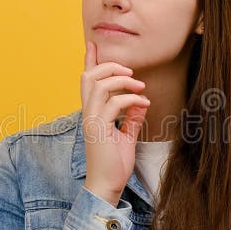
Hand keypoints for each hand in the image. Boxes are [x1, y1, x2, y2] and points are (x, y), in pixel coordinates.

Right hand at [80, 41, 149, 206]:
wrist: (107, 185)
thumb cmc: (114, 163)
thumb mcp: (126, 135)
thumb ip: (131, 117)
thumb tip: (141, 101)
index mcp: (92, 113)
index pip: (87, 81)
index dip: (89, 61)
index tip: (93, 44)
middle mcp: (88, 113)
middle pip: (89, 76)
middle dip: (109, 66)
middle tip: (131, 71)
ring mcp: (91, 121)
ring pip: (98, 86)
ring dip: (120, 80)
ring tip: (139, 85)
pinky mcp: (99, 129)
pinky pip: (112, 104)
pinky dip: (130, 99)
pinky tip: (143, 103)